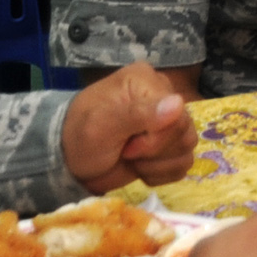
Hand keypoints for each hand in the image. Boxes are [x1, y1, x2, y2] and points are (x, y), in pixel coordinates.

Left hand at [60, 64, 198, 192]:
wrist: (69, 162)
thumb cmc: (80, 138)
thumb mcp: (101, 125)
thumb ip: (138, 114)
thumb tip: (178, 103)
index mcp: (148, 82)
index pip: (178, 115)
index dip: (155, 140)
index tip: (125, 145)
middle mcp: (164, 97)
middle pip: (186, 134)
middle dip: (153, 153)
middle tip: (125, 152)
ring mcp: (169, 122)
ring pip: (187, 151)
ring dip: (156, 165)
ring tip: (130, 159)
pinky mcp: (170, 146)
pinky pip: (183, 164)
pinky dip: (160, 174)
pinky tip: (139, 169)